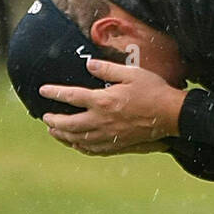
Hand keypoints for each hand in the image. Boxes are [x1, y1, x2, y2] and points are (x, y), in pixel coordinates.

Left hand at [40, 58, 185, 155]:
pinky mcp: (117, 145)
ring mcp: (109, 135)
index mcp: (103, 101)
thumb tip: (88, 64)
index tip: (43, 91)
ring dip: (63, 136)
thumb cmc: (153, 91)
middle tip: (46, 117)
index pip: (71, 96)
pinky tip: (76, 144)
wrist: (171, 115)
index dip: (54, 93)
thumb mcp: (130, 73)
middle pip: (69, 124)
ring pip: (78, 139)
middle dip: (54, 121)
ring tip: (53, 132)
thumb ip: (107, 68)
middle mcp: (102, 121)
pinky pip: (93, 149)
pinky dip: (80, 147)